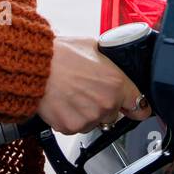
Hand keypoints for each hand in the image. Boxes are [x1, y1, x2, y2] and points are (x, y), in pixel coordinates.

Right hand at [35, 36, 154, 135]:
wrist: (33, 66)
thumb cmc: (60, 54)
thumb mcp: (92, 47)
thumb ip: (108, 62)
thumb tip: (111, 65)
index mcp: (116, 84)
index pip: (139, 107)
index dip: (135, 106)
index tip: (132, 107)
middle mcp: (106, 104)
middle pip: (112, 114)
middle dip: (102, 105)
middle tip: (86, 91)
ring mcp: (89, 118)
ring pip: (93, 121)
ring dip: (85, 113)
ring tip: (70, 94)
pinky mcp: (71, 127)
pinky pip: (75, 127)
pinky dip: (69, 118)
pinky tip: (62, 102)